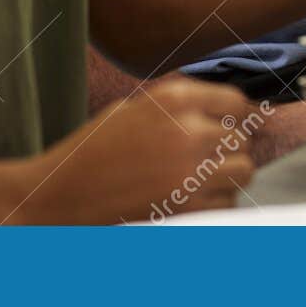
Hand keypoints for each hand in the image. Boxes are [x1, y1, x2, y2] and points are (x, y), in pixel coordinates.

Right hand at [15, 74, 254, 223]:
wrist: (61, 195)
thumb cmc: (94, 149)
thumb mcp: (134, 108)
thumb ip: (179, 105)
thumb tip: (224, 109)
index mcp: (174, 98)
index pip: (235, 101)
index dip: (237, 115)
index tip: (233, 125)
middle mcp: (188, 130)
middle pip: (241, 137)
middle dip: (229, 146)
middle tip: (209, 156)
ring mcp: (189, 171)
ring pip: (243, 169)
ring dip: (229, 174)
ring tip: (206, 177)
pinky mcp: (186, 207)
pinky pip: (228, 202)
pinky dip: (219, 202)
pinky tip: (195, 198)